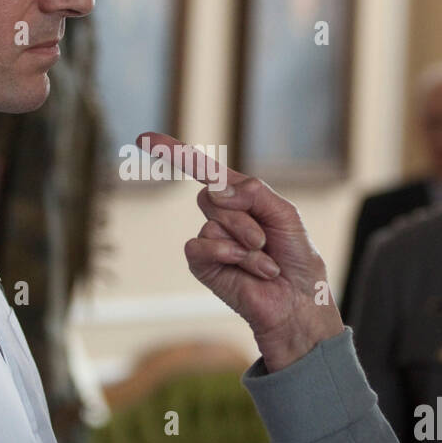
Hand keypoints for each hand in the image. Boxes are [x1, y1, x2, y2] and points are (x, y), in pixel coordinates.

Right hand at [137, 133, 344, 371]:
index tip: (145, 139)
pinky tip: (246, 270)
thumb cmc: (297, 260)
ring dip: (246, 244)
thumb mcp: (286, 214)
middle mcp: (223, 216)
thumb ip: (254, 192)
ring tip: (264, 263)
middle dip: (245, 218)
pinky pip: (200, 245)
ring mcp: (211, 240)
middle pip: (212, 195)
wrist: (297, 303)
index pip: (204, 170)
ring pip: (213, 222)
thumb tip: (215, 188)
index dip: (175, 152)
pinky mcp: (202, 264)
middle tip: (265, 240)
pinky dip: (227, 254)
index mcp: (242, 198)